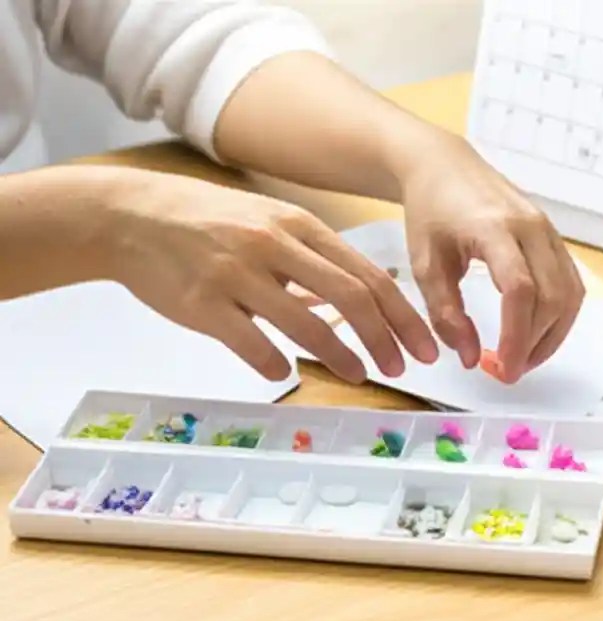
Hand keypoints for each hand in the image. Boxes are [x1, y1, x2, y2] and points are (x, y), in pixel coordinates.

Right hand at [104, 169, 436, 381]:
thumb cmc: (207, 222)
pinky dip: (276, 364)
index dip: (402, 315)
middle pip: (351, 298)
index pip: (368, 275)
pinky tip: (286, 373)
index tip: (423, 344)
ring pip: (307, 323)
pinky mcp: (202, 304)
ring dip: (343, 355)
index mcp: (298, 226)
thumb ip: (311, 259)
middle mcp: (274, 246)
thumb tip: (353, 300)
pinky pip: (251, 343)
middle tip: (405, 367)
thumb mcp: (268, 222)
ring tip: (361, 375)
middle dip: (387, 337)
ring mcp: (238, 274)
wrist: (130, 215)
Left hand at [400, 135, 584, 383]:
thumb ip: (445, 313)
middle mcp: (530, 227)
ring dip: (552, 336)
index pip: (520, 289)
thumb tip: (471, 358)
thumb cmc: (431, 213)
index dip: (516, 335)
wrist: (445, 166)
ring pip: (569, 295)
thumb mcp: (424, 264)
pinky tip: (536, 336)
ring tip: (523, 360)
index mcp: (494, 228)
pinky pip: (570, 285)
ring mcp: (548, 231)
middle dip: (534, 344)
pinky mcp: (554, 238)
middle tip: (507, 372)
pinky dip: (559, 318)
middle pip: (552, 297)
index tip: (501, 368)